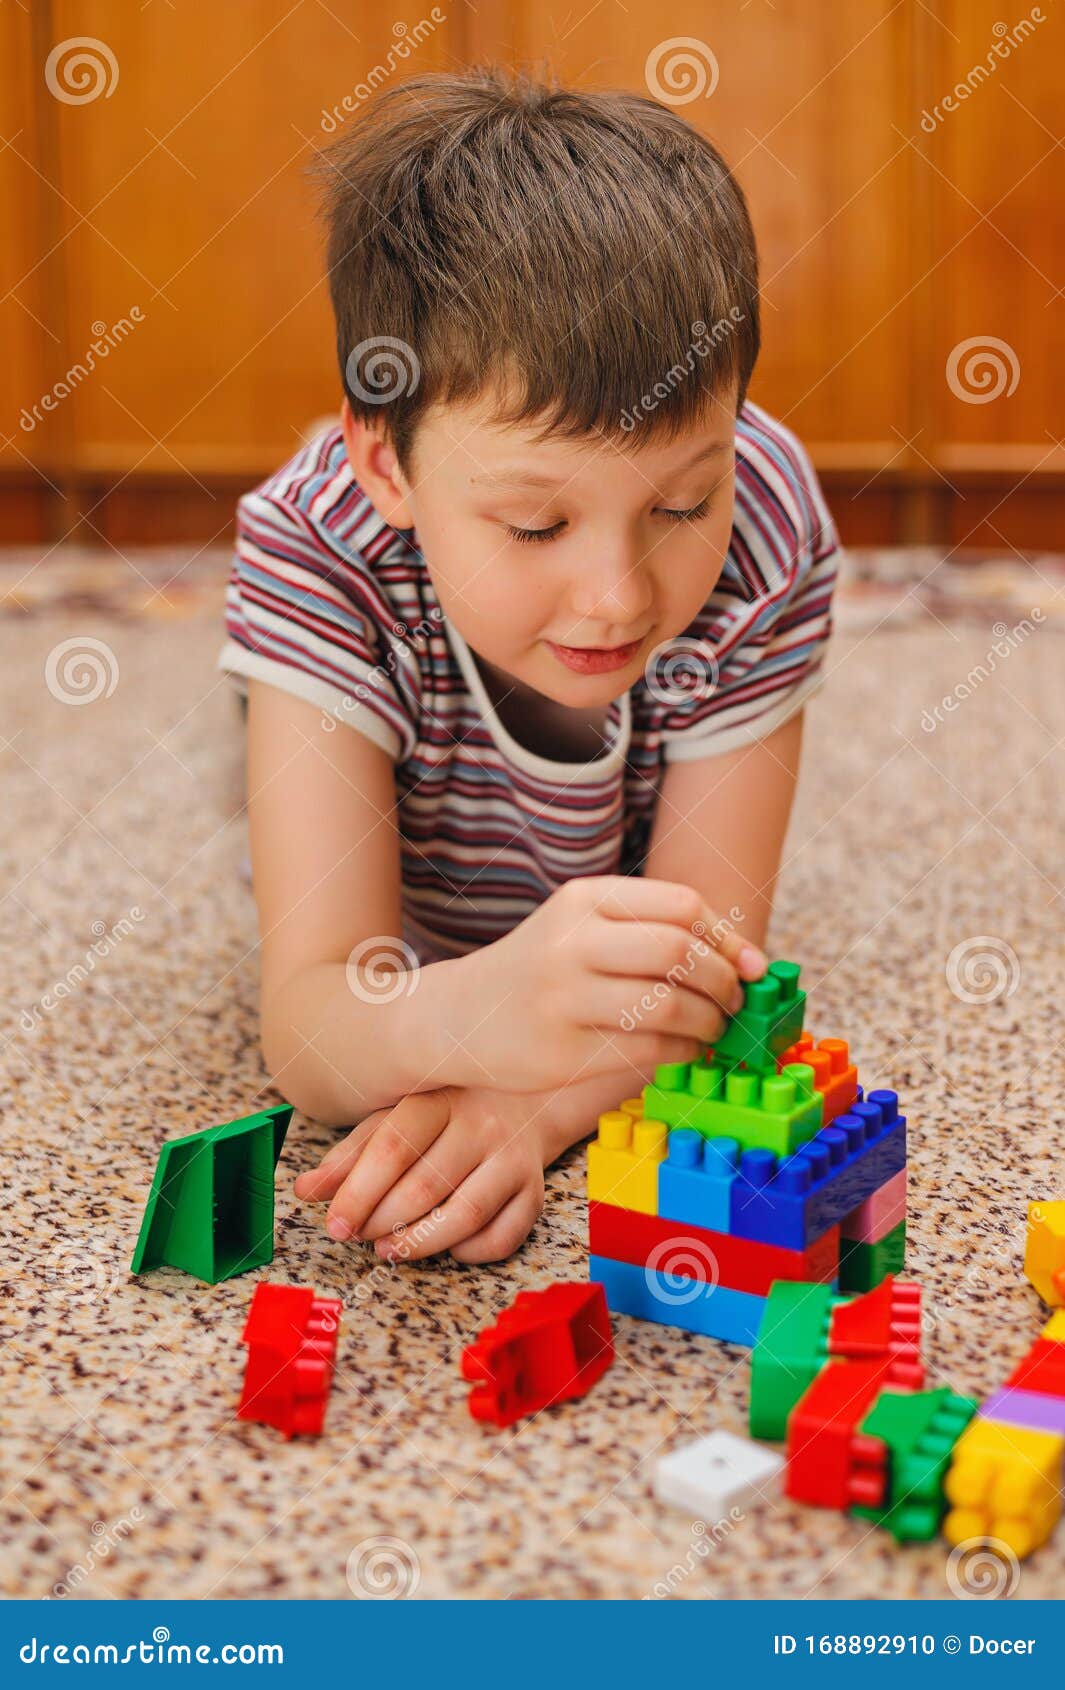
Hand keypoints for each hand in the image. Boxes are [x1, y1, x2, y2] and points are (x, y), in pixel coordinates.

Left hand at [293, 1086, 550, 1263]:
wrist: (525, 1101)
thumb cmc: (444, 1116)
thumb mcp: (394, 1120)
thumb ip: (350, 1155)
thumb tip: (305, 1190)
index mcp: (438, 1100)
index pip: (394, 1147)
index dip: (359, 1192)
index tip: (335, 1225)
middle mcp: (480, 1125)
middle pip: (425, 1185)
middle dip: (382, 1221)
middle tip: (357, 1237)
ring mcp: (513, 1159)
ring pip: (467, 1214)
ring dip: (420, 1243)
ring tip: (389, 1250)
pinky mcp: (535, 1191)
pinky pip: (504, 1236)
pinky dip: (470, 1252)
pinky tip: (446, 1248)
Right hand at [449, 875, 764, 1091]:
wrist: (461, 1016)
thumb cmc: (545, 969)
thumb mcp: (585, 927)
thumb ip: (655, 930)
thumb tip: (749, 961)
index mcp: (584, 899)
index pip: (681, 906)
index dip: (728, 939)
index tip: (750, 966)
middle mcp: (571, 942)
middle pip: (679, 951)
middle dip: (724, 981)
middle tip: (734, 1001)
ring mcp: (564, 999)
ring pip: (670, 1005)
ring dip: (709, 1022)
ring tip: (713, 1028)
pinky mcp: (564, 1052)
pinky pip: (649, 1050)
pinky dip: (684, 1051)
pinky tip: (684, 1049)